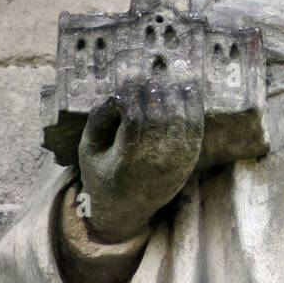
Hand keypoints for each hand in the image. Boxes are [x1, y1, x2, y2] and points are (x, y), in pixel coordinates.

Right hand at [77, 71, 203, 240]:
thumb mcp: (88, 149)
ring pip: (180, 117)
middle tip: (145, 73)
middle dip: (152, 90)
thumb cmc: (102, 173)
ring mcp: (177, 160)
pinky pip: (195, 125)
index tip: (127, 77)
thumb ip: (98, 119)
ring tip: (162, 76)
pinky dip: (192, 104)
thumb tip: (117, 91)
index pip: (135, 119)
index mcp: (126, 162)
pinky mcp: (190, 157)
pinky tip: (184, 87)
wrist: (127, 208)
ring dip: (173, 92)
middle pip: (160, 116)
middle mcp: (156, 162)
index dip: (132, 94)